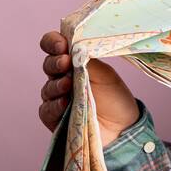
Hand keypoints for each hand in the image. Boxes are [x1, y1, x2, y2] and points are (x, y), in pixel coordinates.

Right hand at [38, 31, 139, 146]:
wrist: (124, 128)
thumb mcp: (104, 74)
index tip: (62, 44)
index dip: (53, 42)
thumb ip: (87, 59)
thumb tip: (73, 45)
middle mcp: (61, 78)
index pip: (54, 47)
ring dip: (56, 84)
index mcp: (73, 63)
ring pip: (47, 88)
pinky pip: (47, 110)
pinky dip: (54, 106)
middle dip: (55, 62)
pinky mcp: (55, 118)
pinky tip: (64, 103)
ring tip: (68, 84)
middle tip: (66, 62)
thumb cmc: (115, 98)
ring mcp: (57, 98)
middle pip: (48, 65)